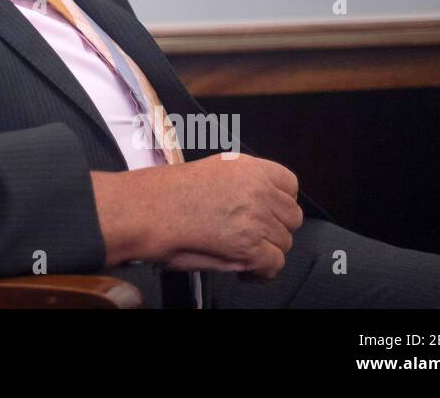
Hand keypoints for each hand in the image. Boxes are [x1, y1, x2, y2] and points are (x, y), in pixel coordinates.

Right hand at [91, 153, 304, 279]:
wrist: (147, 209)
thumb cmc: (165, 192)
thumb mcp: (210, 171)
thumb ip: (241, 183)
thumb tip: (260, 205)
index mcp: (247, 167)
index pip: (289, 183)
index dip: (279, 201)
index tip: (267, 212)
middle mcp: (257, 189)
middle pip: (292, 216)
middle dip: (274, 228)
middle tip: (251, 236)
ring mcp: (256, 218)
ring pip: (284, 242)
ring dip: (266, 250)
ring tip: (243, 253)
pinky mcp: (250, 246)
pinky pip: (274, 264)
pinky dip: (261, 272)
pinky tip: (243, 269)